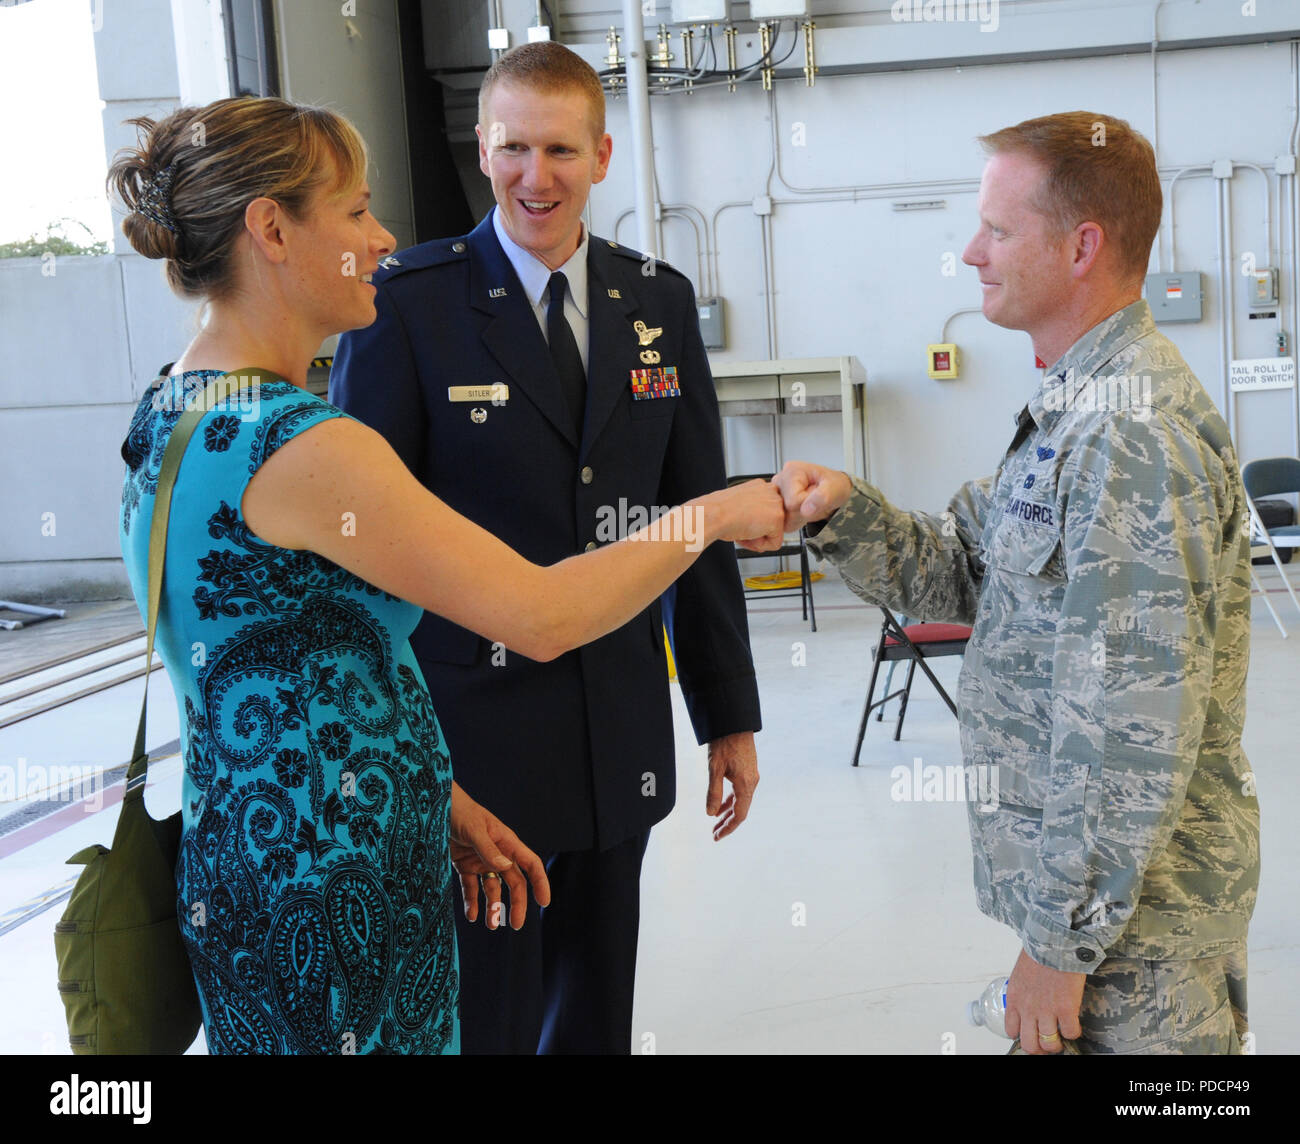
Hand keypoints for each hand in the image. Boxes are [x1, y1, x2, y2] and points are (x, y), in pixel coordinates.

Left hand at [448, 781, 550, 930]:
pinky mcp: (465, 865)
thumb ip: (488, 849)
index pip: (530, 864)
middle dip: (517, 903)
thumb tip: (505, 867)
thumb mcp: (474, 829)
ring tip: (491, 925)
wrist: (436, 805)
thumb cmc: (460, 811)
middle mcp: (497, 854)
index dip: (540, 882)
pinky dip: (471, 902)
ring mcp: (481, 861)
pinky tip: (471, 915)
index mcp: (507, 842)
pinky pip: (471, 888)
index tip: (544, 901)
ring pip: (493, 889)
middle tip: (516, 924)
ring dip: (493, 907)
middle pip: (514, 882)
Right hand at [696, 480, 785, 550]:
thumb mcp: (738, 506)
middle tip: (741, 529)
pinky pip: (775, 543)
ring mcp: (776, 503)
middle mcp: (771, 490)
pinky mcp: (778, 518)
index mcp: (760, 485)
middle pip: (773, 521)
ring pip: (775, 532)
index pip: (767, 511)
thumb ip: (753, 511)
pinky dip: (760, 546)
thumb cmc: (718, 511)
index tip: (742, 521)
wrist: (712, 515)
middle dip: (758, 531)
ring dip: (758, 538)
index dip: (755, 522)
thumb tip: (760, 525)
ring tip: (742, 532)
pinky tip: (746, 536)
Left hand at [706, 731, 758, 840]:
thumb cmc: (724, 743)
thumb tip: (710, 814)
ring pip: (741, 801)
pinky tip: (720, 805)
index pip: (739, 815)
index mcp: (745, 784)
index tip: (716, 837)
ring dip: (728, 813)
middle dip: (727, 823)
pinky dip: (731, 801)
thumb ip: (713, 792)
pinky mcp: (748, 770)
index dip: (728, 828)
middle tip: (714, 834)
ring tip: (715, 823)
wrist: (734, 722)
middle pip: (741, 810)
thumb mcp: (714, 768)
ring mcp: (751, 776)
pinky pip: (741, 792)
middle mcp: (751, 782)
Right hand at [772, 461, 852, 531]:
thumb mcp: (836, 488)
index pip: (793, 501)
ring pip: (783, 518)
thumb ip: (823, 497)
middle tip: (813, 500)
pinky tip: (803, 509)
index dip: (807, 504)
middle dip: (802, 511)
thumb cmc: (834, 485)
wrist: (834, 491)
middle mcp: (780, 480)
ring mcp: (776, 493)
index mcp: (791, 471)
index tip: (816, 496)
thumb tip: (805, 509)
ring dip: (799, 516)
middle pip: (785, 510)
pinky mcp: (777, 505)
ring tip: (809, 504)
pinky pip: (784, 522)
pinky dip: (796, 520)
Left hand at [1005, 947, 1085, 1053]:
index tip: (1029, 1033)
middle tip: (1046, 1044)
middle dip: (1038, 1048)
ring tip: (1061, 1037)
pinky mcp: (1066, 1009)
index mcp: (1015, 999)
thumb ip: (1023, 991)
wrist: (1054, 942)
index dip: (1021, 1035)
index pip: (1012, 1030)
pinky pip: (1071, 1033)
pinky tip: (1073, 1023)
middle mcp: (1028, 1009)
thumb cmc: (1039, 952)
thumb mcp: (1021, 973)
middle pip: (1030, 1044)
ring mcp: (1047, 1011)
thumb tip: (1030, 1000)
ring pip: (1049, 1044)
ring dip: (1056, 1044)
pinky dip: (1073, 1032)